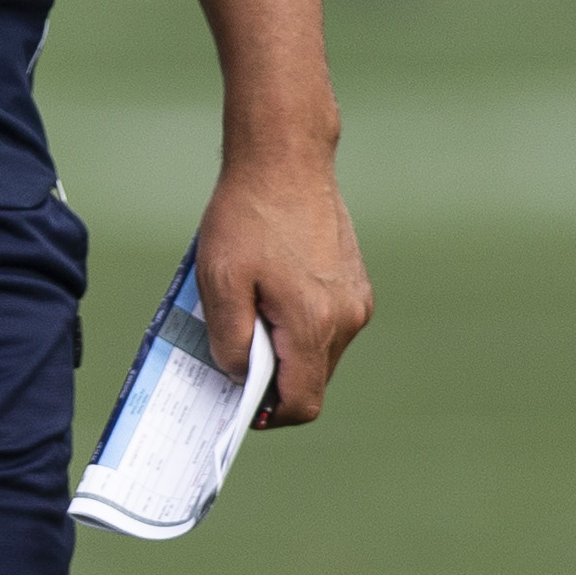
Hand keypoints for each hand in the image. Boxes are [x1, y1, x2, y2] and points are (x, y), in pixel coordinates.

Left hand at [194, 149, 370, 427]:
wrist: (285, 160)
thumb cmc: (247, 216)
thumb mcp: (219, 280)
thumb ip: (228, 338)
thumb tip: (238, 377)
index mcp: (313, 324)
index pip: (301, 402)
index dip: (269, 415)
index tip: (239, 406)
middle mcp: (346, 318)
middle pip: (311, 380)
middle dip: (274, 380)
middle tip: (233, 358)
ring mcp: (356, 300)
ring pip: (320, 352)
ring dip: (285, 349)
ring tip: (247, 315)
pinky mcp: (355, 283)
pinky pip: (327, 323)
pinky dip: (298, 324)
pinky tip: (268, 293)